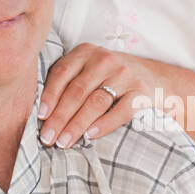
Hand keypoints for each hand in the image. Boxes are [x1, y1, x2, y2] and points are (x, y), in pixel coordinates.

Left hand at [37, 42, 164, 147]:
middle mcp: (105, 59)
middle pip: (77, 90)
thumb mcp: (88, 70)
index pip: (62, 73)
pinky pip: (120, 111)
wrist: (155, 78)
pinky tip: (90, 136)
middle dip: (60, 116)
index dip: (49, 96)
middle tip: (47, 137)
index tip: (40, 116)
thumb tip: (43, 114)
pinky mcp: (141, 91)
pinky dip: (104, 125)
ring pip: (96, 102)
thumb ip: (68, 82)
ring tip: (64, 141)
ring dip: (77, 124)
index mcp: (86, 52)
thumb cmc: (110, 78)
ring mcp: (125, 74)